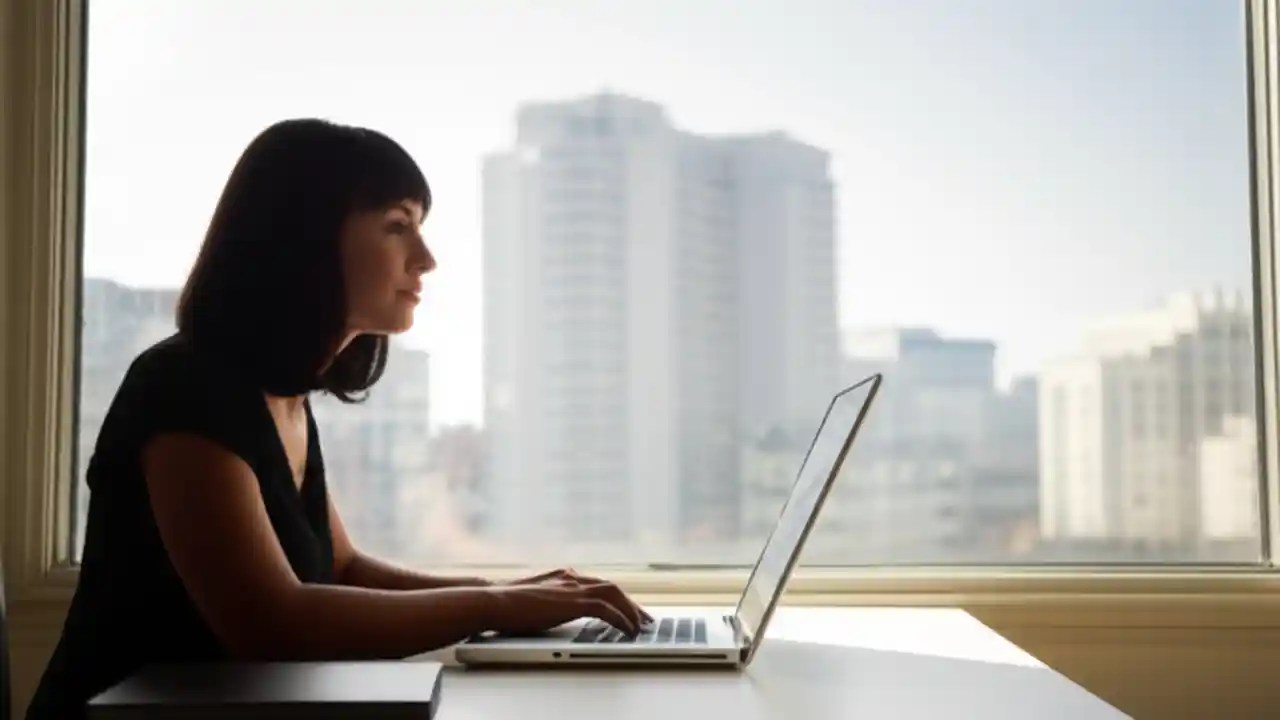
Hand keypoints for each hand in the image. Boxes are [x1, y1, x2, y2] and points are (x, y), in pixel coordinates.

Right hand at [502, 568, 652, 624]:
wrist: (494, 599)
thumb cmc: (507, 603)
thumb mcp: (535, 598)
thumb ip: (551, 599)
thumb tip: (555, 609)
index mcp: (564, 575)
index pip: (599, 584)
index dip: (617, 597)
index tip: (628, 609)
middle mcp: (572, 577)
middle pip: (612, 587)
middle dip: (631, 603)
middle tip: (645, 619)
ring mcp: (573, 587)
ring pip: (614, 594)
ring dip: (631, 611)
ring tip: (641, 626)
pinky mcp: (572, 601)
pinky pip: (606, 609)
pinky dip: (620, 619)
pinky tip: (627, 630)